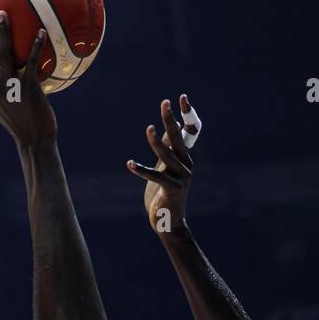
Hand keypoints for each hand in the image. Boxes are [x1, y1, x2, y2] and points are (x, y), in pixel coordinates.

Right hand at [0, 14, 56, 152]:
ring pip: (3, 52)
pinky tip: (42, 31)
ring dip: (2, 31)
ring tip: (2, 13)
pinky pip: (32, 60)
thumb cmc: (20, 126)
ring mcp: (10, 85)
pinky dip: (36, 45)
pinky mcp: (27, 86)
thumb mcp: (1, 111)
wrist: (34, 140)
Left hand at [128, 96, 197, 234]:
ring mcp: (181, 178)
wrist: (168, 221)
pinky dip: (141, 170)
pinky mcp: (171, 190)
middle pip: (178, 138)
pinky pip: (155, 176)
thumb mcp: (165, 166)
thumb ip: (167, 148)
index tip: (183, 98)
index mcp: (185, 158)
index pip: (188, 132)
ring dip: (156, 142)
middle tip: (165, 102)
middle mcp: (186, 166)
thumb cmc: (165, 192)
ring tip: (149, 128)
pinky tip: (130, 163)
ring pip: (166, 155)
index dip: (186, 115)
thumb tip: (167, 126)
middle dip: (170, 119)